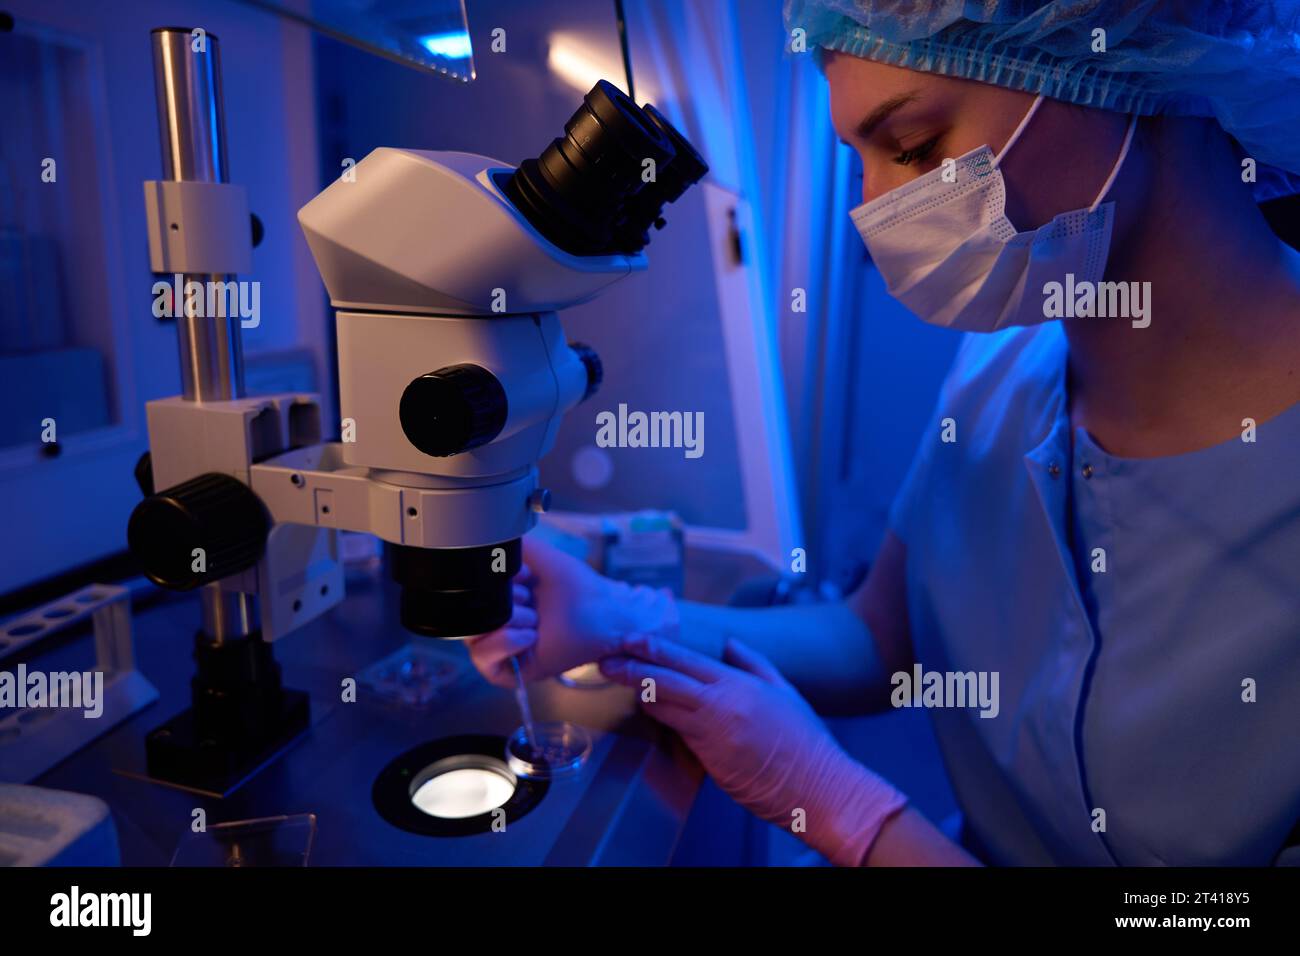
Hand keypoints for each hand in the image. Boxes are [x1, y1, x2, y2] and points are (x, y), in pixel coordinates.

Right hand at [466, 535, 676, 685]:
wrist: (605, 611)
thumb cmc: (578, 587)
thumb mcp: (539, 557)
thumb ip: (510, 545)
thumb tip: (483, 539)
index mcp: (501, 599)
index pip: (469, 594)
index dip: (489, 583)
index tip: (521, 577)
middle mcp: (499, 624)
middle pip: (469, 616)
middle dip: (499, 603)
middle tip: (528, 598)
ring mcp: (504, 648)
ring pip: (474, 638)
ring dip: (505, 622)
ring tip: (534, 618)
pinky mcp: (513, 670)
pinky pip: (484, 661)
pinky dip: (503, 643)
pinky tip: (529, 635)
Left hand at [599, 634, 906, 865]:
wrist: (815, 786)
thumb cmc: (805, 740)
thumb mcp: (784, 691)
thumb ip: (754, 663)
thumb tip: (729, 644)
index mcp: (737, 684)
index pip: (685, 660)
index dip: (654, 649)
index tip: (631, 639)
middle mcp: (719, 705)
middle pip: (663, 681)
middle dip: (631, 669)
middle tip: (607, 660)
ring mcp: (710, 734)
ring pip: (664, 708)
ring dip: (642, 695)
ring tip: (622, 681)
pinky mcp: (707, 759)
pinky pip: (677, 733)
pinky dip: (663, 720)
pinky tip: (651, 710)